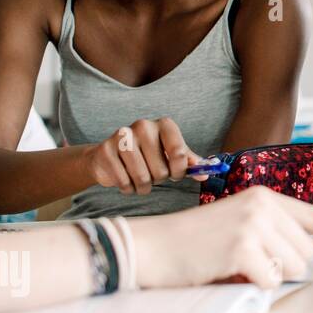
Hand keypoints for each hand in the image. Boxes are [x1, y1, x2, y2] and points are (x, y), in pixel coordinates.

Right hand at [85, 117, 205, 195]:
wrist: (111, 155)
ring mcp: (122, 137)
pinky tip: (125, 179)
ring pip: (142, 178)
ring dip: (144, 187)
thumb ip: (188, 162)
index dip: (179, 170)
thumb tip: (206, 173)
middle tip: (153, 175)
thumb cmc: (147, 156)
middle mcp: (143, 126)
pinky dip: (127, 188)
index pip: (179, 153)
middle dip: (159, 179)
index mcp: (164, 125)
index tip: (175, 174)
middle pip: (161, 169)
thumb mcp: (170, 155)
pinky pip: (123, 182)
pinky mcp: (105, 151)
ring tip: (140, 180)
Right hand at [130, 186, 312, 289]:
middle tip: (247, 260)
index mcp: (266, 197)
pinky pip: (270, 281)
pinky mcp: (243, 249)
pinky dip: (252, 285)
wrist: (150, 246)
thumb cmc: (194, 242)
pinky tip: (228, 271)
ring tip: (235, 263)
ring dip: (268, 276)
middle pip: (306, 252)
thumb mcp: (238, 223)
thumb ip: (273, 231)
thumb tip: (308, 257)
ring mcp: (254, 226)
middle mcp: (265, 206)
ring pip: (292, 268)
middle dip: (284, 265)